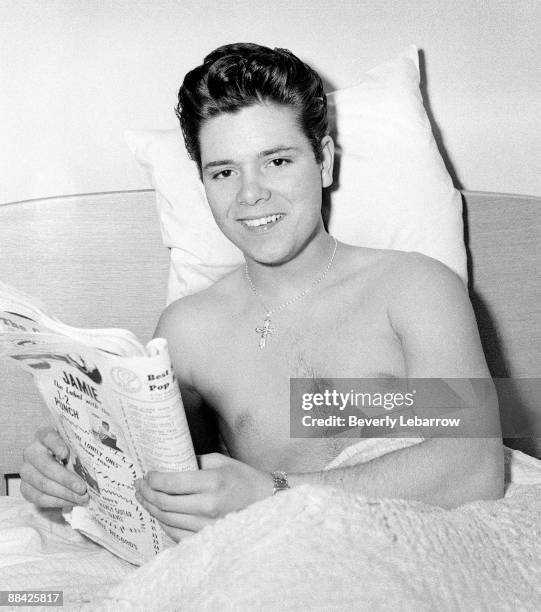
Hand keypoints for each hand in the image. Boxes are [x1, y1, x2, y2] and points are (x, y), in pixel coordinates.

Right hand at [20, 426, 88, 507]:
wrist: (55, 462)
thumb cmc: (71, 450)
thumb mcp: (75, 444)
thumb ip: (82, 447)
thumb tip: (99, 457)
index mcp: (44, 435)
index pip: (48, 436)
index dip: (56, 445)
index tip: (65, 453)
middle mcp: (31, 451)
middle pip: (46, 466)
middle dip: (66, 479)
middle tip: (83, 489)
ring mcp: (26, 470)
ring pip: (43, 484)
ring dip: (64, 494)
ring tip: (81, 498)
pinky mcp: (25, 487)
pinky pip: (38, 497)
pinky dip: (57, 502)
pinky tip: (71, 502)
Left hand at [135, 453, 272, 541]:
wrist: (265, 501)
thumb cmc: (243, 478)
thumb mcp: (220, 461)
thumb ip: (193, 461)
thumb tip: (168, 462)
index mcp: (212, 482)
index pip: (171, 483)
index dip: (153, 479)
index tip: (147, 474)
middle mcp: (208, 505)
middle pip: (164, 503)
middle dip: (146, 493)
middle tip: (139, 485)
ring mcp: (207, 525)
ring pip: (167, 520)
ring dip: (150, 508)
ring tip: (144, 497)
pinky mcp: (207, 537)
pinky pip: (176, 533)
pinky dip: (164, 523)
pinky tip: (159, 513)